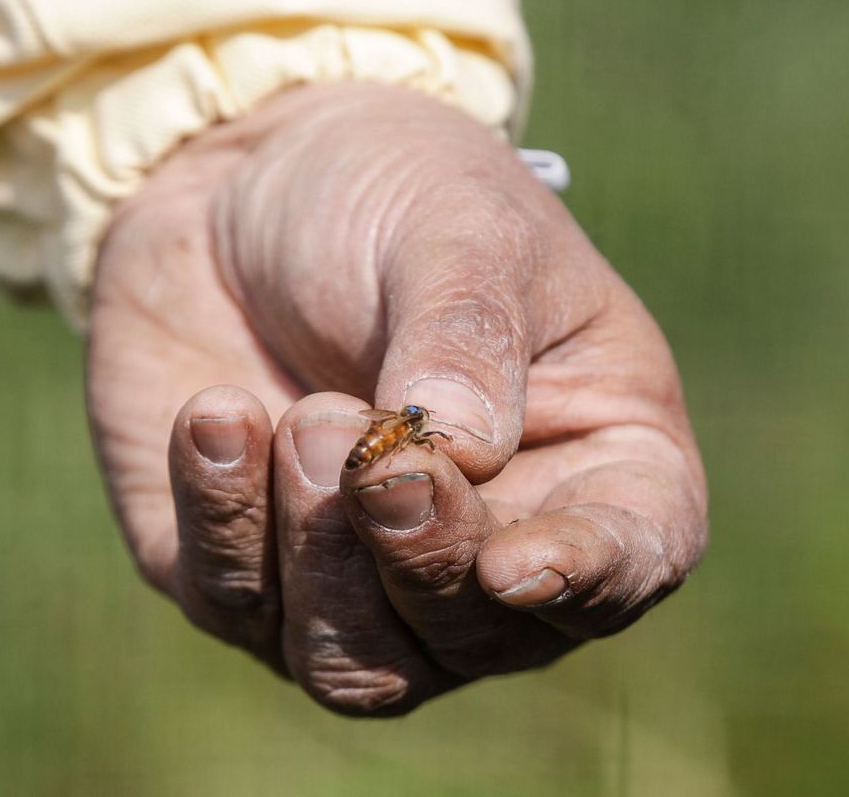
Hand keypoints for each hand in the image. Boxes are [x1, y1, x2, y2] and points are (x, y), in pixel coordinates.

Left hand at [87, 83, 706, 713]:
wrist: (243, 183)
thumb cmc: (394, 193)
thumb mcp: (457, 227)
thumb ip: (469, 335)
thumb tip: (464, 453)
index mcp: (592, 456)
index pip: (631, 560)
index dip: (586, 581)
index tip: (514, 564)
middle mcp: (490, 541)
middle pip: (476, 635)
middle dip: (418, 550)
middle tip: (365, 440)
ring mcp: (363, 576)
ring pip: (356, 666)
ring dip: (321, 554)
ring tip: (303, 414)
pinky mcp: (242, 571)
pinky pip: (232, 606)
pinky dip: (221, 516)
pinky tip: (216, 411)